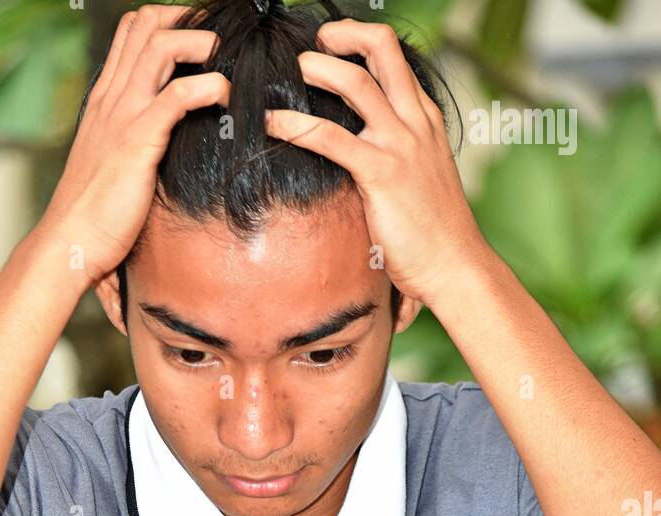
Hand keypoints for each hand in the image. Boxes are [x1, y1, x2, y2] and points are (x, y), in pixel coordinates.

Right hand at [39, 5, 229, 287]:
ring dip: (199, 43)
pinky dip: (208, 86)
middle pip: (145, 25)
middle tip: (215, 42)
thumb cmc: (91, 212)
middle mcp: (112, 98)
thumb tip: (160, 141)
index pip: (130, 34)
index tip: (197, 40)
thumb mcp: (110, 162)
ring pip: (160, 45)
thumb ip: (131, 140)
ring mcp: (123, 116)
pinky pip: (177, 96)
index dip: (167, 23)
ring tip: (222, 61)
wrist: (69, 241)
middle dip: (186, 20)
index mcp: (105, 100)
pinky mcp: (139, 141)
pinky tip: (222, 96)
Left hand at [264, 20, 487, 307]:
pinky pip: (329, 137)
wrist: (455, 266)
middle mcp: (415, 122)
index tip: (335, 46)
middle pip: (381, 50)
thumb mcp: (422, 179)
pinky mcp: (380, 173)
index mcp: (426, 120)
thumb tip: (366, 158)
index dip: (362, 41)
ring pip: (355, 83)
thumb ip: (399, 156)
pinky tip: (273, 123)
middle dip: (343, 36)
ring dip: (318, 69)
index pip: (395, 60)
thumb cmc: (436, 233)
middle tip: (314, 45)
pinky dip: (296, 125)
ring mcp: (399, 144)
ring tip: (291, 72)